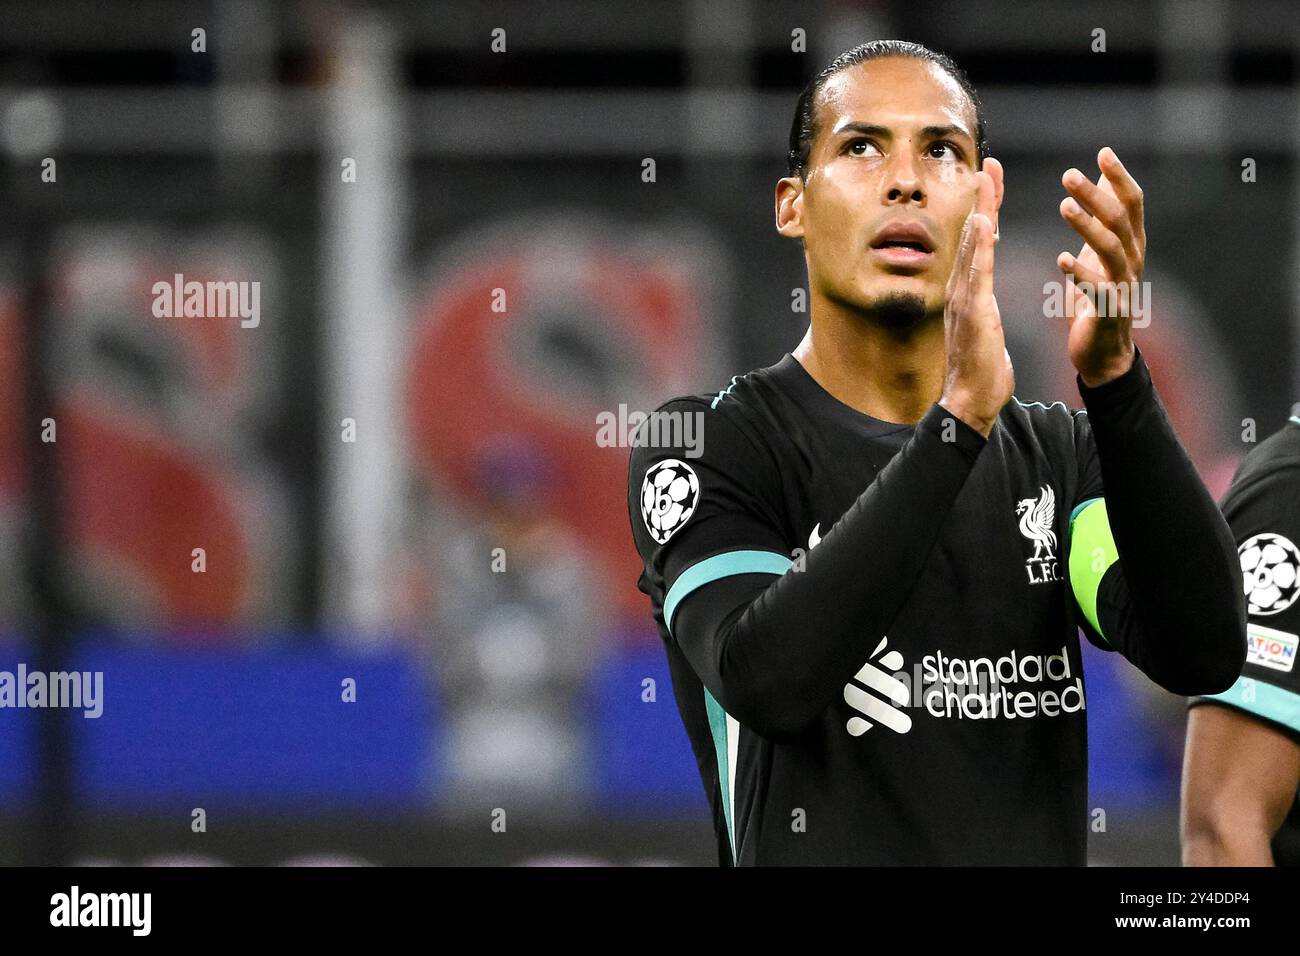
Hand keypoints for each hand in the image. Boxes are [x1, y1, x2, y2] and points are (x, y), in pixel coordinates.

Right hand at [940, 157, 1014, 437]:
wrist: (970, 402)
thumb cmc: (981, 373)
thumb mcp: (984, 332)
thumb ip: (981, 310)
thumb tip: (980, 300)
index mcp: (969, 294)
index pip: (979, 244)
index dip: (985, 212)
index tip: (991, 182)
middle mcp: (962, 291)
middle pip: (973, 237)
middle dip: (981, 200)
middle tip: (988, 165)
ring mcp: (964, 301)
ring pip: (973, 248)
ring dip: (979, 211)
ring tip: (985, 180)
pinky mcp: (972, 314)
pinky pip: (976, 273)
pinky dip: (979, 246)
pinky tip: (984, 223)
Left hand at [1056, 147, 1143, 386]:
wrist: (1104, 353)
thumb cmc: (1099, 297)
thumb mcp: (1102, 253)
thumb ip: (1106, 219)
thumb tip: (1105, 179)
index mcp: (1130, 245)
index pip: (1132, 203)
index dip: (1119, 177)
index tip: (1103, 152)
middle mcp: (1132, 261)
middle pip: (1121, 220)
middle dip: (1096, 195)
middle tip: (1069, 174)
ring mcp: (1123, 286)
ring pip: (1111, 249)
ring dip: (1088, 226)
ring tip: (1064, 207)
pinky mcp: (1110, 311)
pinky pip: (1098, 289)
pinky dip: (1081, 273)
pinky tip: (1061, 260)